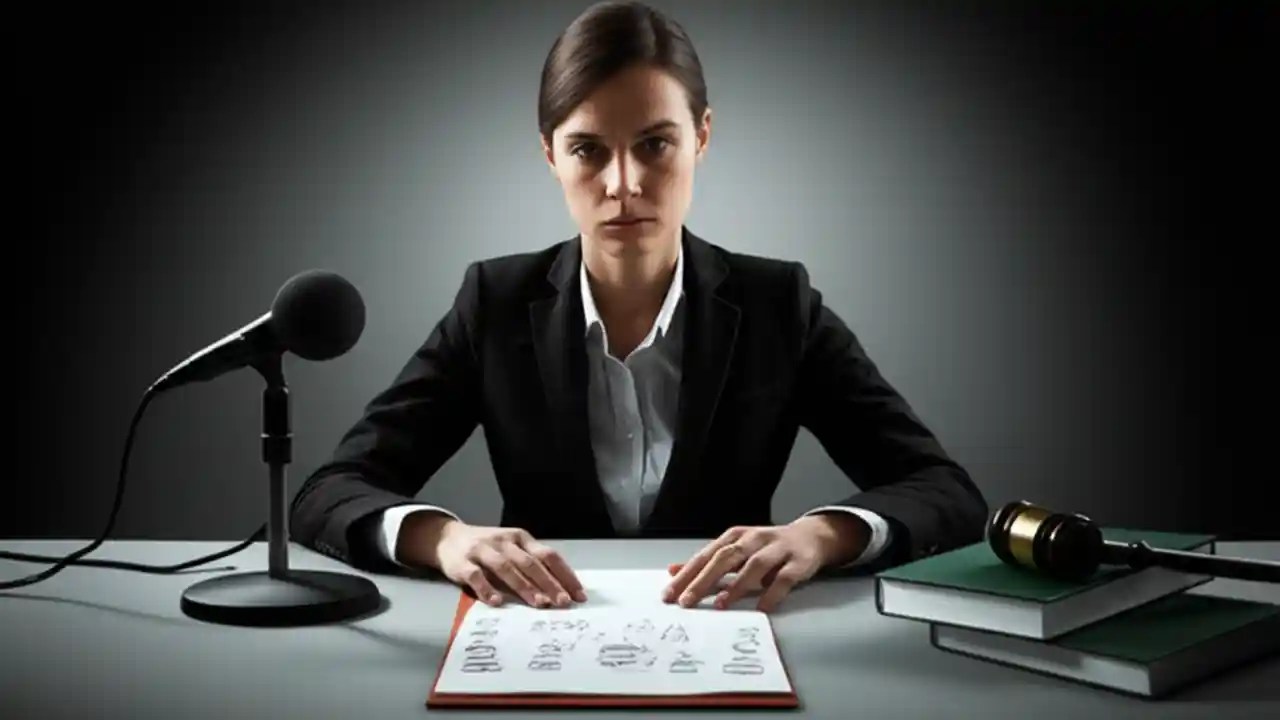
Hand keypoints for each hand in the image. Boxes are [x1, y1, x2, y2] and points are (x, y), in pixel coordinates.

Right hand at [401, 513, 586, 608]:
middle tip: (563, 602)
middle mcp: (505, 542)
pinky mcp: (463, 563)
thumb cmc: (487, 548)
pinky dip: (487, 589)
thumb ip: (532, 563)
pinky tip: (497, 602)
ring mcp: (483, 550)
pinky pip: (476, 576)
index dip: (565, 575)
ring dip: (525, 587)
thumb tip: (561, 588)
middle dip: (549, 583)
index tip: (579, 595)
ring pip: (507, 568)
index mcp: (521, 538)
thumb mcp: (512, 548)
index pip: (548, 555)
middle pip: (531, 563)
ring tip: (539, 603)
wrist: (446, 538)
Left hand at [663, 514, 868, 611]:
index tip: (669, 594)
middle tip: (687, 601)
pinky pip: (784, 579)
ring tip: (719, 604)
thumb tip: (672, 571)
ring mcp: (777, 550)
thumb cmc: (767, 548)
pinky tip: (761, 609)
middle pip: (725, 557)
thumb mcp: (735, 550)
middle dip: (704, 579)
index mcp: (735, 536)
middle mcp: (754, 539)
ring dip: (736, 585)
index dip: (687, 574)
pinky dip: (772, 594)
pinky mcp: (798, 563)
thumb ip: (706, 562)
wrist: (812, 536)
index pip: (706, 555)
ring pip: (754, 565)